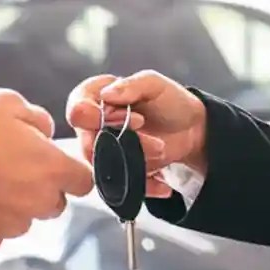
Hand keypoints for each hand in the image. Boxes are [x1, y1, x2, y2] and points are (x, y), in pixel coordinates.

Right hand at [0, 89, 93, 250]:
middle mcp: (39, 200)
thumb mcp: (5, 103)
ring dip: (14, 204)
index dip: (72, 173)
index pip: (84, 181)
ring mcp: (15, 223)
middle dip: (40, 188)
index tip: (56, 164)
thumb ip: (34, 116)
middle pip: (55, 202)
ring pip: (25, 217)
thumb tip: (45, 128)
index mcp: (52, 168)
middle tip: (13, 168)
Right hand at [66, 71, 206, 197]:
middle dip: (122, 142)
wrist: (191, 129)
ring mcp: (104, 151)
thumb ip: (131, 85)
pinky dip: (143, 185)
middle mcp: (93, 126)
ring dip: (136, 161)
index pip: (78, 111)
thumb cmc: (169, 100)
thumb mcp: (154, 84)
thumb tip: (106, 94)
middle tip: (151, 136)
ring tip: (161, 149)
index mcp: (95, 98)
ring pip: (105, 167)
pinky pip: (121, 185)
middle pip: (88, 144)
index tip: (132, 119)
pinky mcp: (118, 171)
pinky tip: (161, 181)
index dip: (96, 118)